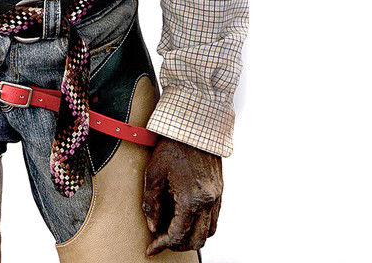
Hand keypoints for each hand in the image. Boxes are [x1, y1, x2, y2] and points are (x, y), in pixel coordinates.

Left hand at [142, 137, 222, 255]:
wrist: (193, 124)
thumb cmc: (172, 144)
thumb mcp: (154, 172)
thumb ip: (151, 202)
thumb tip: (153, 225)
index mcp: (191, 199)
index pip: (177, 235)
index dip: (162, 244)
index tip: (151, 247)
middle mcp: (208, 201)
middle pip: (197, 240)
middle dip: (178, 245)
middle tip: (163, 242)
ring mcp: (217, 195)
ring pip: (210, 231)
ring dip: (193, 237)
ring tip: (176, 232)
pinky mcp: (220, 189)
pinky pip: (215, 217)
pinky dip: (203, 224)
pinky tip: (189, 217)